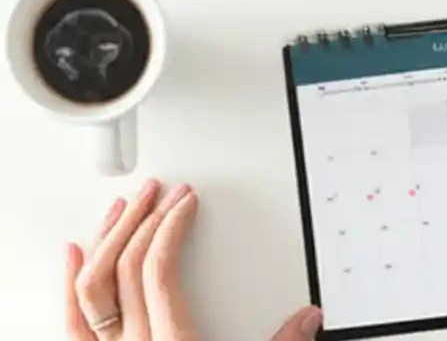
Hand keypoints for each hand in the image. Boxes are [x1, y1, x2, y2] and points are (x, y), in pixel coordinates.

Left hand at [64, 179, 323, 340]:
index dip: (171, 227)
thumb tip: (309, 318)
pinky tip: (75, 254)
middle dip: (144, 221)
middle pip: (125, 268)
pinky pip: (71, 319)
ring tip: (123, 209)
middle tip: (162, 194)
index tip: (186, 203)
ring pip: (90, 287)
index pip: (159, 269)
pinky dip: (71, 282)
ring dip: (106, 240)